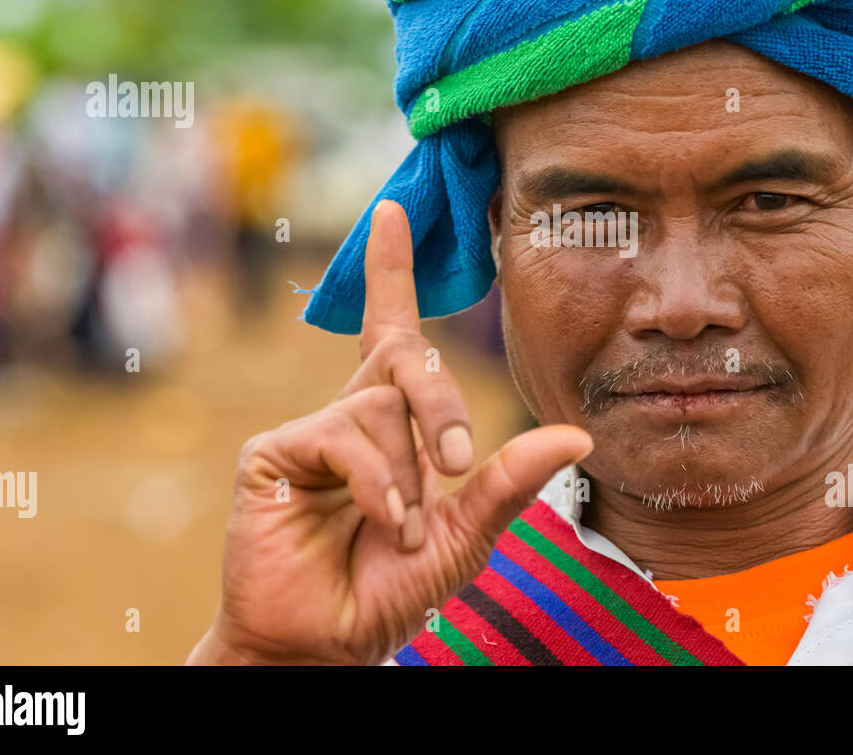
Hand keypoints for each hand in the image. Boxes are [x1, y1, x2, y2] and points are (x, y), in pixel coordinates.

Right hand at [188, 200, 591, 664]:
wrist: (325, 643)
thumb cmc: (390, 589)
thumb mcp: (465, 533)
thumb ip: (510, 481)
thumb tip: (579, 436)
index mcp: (391, 426)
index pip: (392, 332)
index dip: (391, 272)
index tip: (395, 210)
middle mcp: (351, 416)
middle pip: (406, 359)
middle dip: (443, 404)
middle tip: (458, 460)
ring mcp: (310, 432)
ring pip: (382, 403)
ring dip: (410, 474)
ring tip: (400, 528)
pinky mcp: (274, 452)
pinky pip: (346, 435)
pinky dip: (380, 485)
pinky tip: (383, 523)